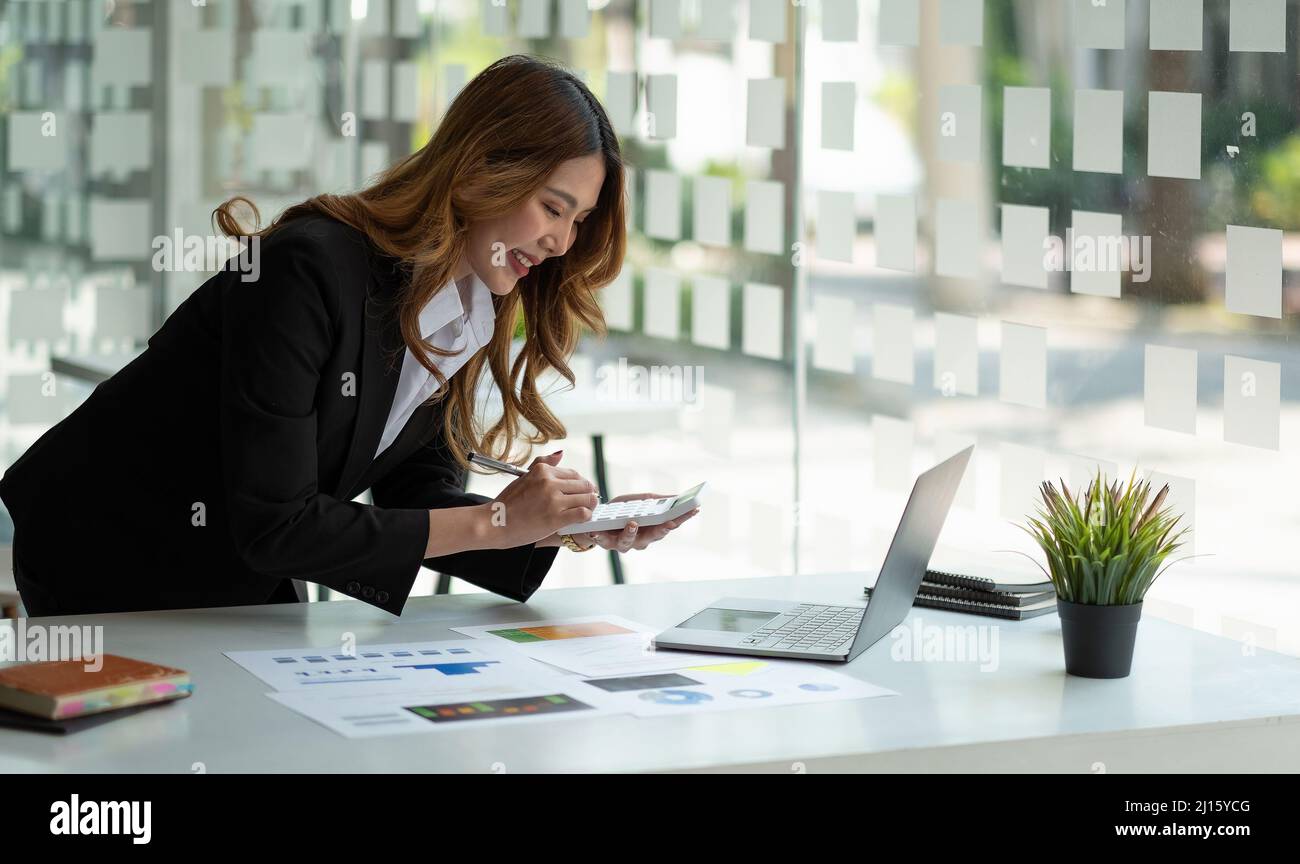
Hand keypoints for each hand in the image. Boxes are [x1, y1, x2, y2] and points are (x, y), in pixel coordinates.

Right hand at [483, 450, 598, 548]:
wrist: (493, 524)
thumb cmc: (506, 503)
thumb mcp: (523, 476)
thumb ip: (543, 464)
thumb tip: (560, 453)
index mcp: (542, 470)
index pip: (574, 474)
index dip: (581, 484)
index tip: (582, 491)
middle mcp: (548, 482)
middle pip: (584, 485)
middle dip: (589, 494)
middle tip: (589, 501)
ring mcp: (553, 500)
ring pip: (586, 499)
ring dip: (590, 505)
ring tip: (587, 510)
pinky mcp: (556, 518)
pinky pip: (583, 513)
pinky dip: (586, 516)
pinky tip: (582, 519)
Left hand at [571, 492, 699, 553]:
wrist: (599, 517)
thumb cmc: (623, 510)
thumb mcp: (641, 500)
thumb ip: (657, 500)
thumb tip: (676, 496)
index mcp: (653, 529)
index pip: (672, 524)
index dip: (684, 518)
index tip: (694, 510)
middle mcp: (641, 539)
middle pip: (654, 536)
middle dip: (662, 530)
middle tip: (669, 523)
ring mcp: (624, 543)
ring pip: (630, 542)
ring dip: (631, 533)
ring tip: (633, 524)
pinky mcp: (606, 543)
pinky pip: (604, 542)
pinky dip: (600, 537)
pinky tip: (596, 532)